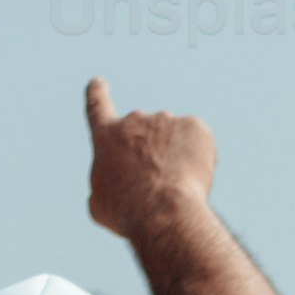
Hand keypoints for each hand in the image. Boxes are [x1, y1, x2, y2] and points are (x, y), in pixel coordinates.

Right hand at [82, 78, 220, 254]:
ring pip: (173, 141)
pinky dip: (197, 160)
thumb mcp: (100, 205)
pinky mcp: (194, 126)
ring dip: (175, 159)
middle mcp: (135, 120)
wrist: (162, 210)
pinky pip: (197, 142)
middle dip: (152, 156)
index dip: (97, 94)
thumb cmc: (127, 212)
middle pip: (146, 136)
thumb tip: (116, 183)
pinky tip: (191, 180)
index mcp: (107, 137)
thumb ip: (106, 184)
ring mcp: (165, 120)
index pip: (97, 108)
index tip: (98, 82)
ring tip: (172, 188)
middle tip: (155, 186)